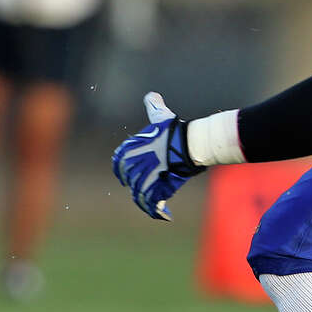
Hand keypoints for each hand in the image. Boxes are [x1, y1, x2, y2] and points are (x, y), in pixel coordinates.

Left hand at [111, 92, 203, 220]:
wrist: (190, 143)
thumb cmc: (175, 130)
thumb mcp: (161, 117)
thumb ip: (154, 106)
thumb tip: (151, 95)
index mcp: (128, 150)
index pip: (120, 164)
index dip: (126, 171)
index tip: (133, 175)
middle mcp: (132, 166)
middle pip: (131, 182)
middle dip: (141, 186)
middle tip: (153, 188)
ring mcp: (143, 178)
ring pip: (141, 196)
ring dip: (149, 201)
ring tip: (159, 205)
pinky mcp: (156, 189)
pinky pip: (153, 205)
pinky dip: (159, 212)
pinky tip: (166, 216)